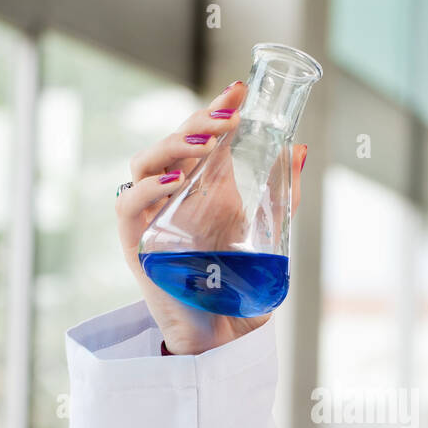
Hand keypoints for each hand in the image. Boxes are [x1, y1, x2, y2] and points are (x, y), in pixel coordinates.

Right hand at [114, 80, 307, 354]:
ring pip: (144, 163)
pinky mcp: (134, 244)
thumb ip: (281, 198)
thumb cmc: (235, 289)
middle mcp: (169, 197)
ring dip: (176, 145)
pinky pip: (127, 205)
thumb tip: (300, 151)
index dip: (214, 108)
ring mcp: (149, 218)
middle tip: (231, 114)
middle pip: (171, 142)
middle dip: (199, 121)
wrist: (219, 338)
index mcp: (197, 189)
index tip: (240, 89)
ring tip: (210, 142)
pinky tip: (178, 180)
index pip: (199, 136)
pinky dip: (149, 187)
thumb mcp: (266, 237)